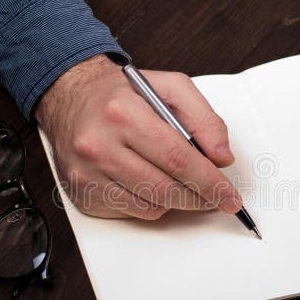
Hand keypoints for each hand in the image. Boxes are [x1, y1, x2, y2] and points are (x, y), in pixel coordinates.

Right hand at [35, 55, 241, 218]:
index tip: (230, 197)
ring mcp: (88, 172)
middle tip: (218, 198)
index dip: (210, 183)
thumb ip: (203, 118)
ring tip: (183, 184)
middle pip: (165, 188)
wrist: (69, 96)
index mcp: (124, 112)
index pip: (178, 158)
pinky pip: (132, 212)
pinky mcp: (82, 191)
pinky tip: (151, 184)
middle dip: (200, 198)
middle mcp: (100, 144)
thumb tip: (221, 157)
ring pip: (150, 205)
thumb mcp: (169, 87)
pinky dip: (152, 204)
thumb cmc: (120, 93)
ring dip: (177, 202)